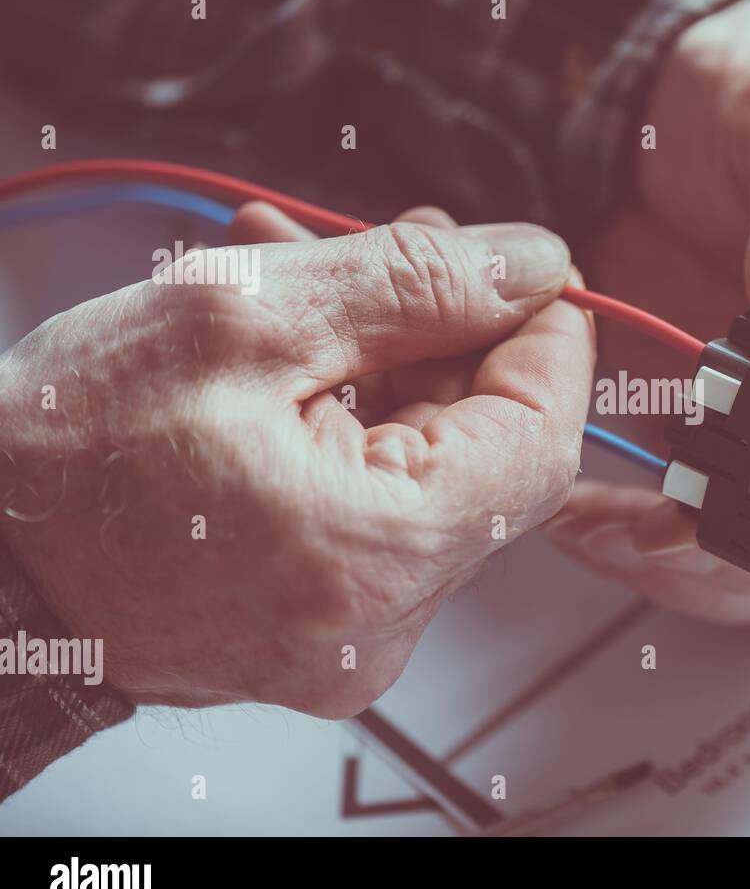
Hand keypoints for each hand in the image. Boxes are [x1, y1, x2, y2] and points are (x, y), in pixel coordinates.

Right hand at [0, 204, 593, 714]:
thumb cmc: (62, 450)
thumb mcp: (245, 319)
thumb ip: (412, 287)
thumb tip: (532, 264)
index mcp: (378, 555)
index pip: (542, 442)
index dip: (548, 344)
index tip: (524, 272)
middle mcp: (381, 624)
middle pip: (487, 457)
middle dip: (458, 338)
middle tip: (414, 251)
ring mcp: (350, 637)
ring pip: (430, 475)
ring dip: (399, 369)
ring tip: (331, 281)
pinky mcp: (320, 629)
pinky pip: (379, 512)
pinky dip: (360, 426)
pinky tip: (310, 358)